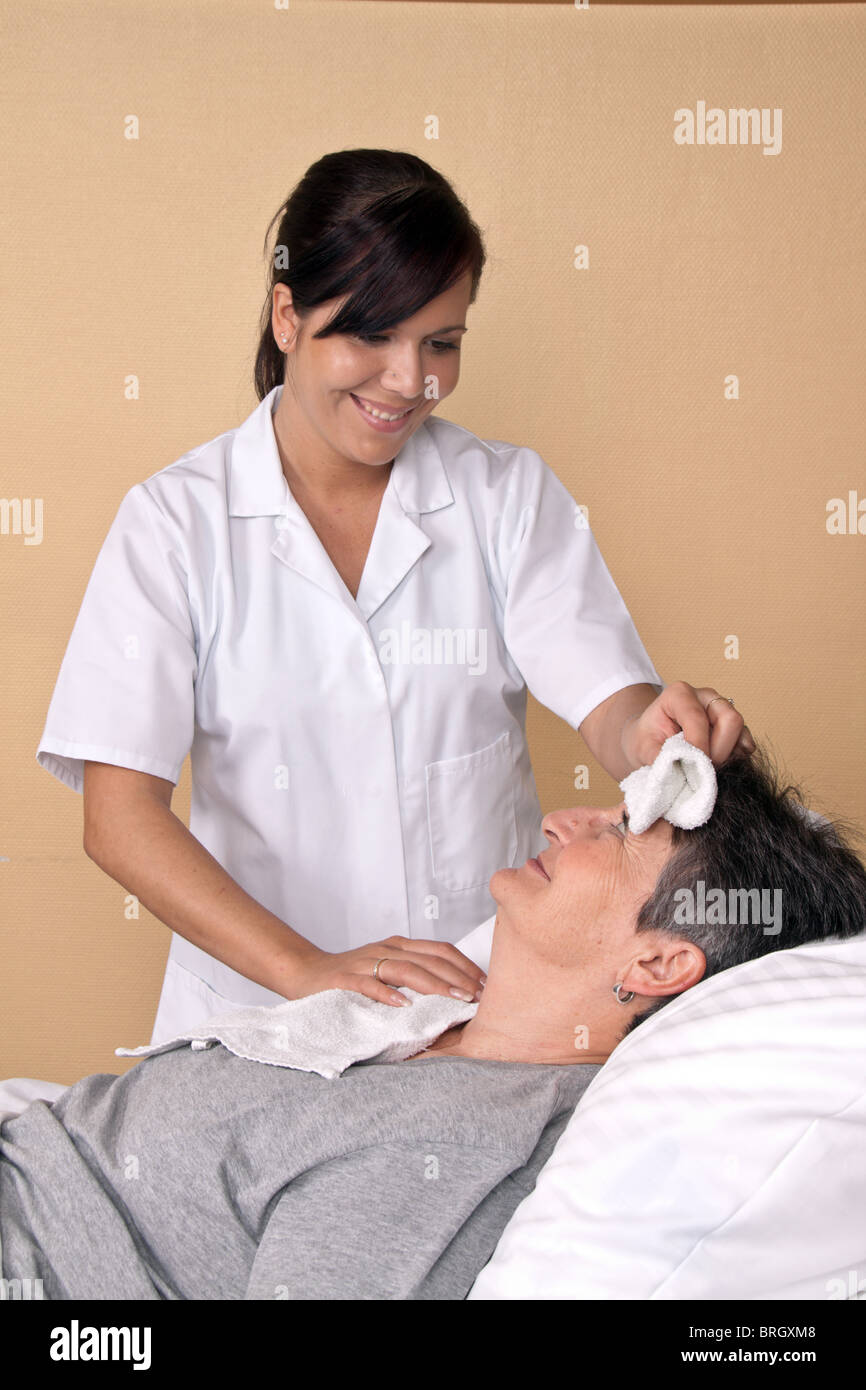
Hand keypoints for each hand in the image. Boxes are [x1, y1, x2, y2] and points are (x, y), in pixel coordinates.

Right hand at [289, 936, 486, 1007]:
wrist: (304, 972)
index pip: (439, 950)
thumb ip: (412, 974)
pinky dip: (387, 994)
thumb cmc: (350, 976)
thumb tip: (452, 992)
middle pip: (428, 959)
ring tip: (454, 998)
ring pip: (405, 969)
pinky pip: (368, 985)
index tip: (484, 983)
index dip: (464, 964)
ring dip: (433, 984)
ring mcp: (364, 963)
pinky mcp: (344, 980)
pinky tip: (403, 1005)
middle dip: (457, 976)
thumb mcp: (386, 969)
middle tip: (478, 996)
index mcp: (398, 946)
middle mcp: (385, 950)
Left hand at [620, 680, 755, 771]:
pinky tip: (717, 765)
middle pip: (730, 720)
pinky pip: (746, 744)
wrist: (651, 740)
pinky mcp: (734, 728)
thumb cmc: (646, 740)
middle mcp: (706, 697)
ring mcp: (723, 711)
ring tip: (705, 768)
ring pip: (742, 733)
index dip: (697, 746)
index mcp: (680, 694)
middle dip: (719, 750)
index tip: (690, 767)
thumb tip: (681, 772)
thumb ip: (661, 758)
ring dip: (728, 756)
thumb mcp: (643, 749)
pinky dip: (736, 758)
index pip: (697, 718)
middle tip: (701, 768)